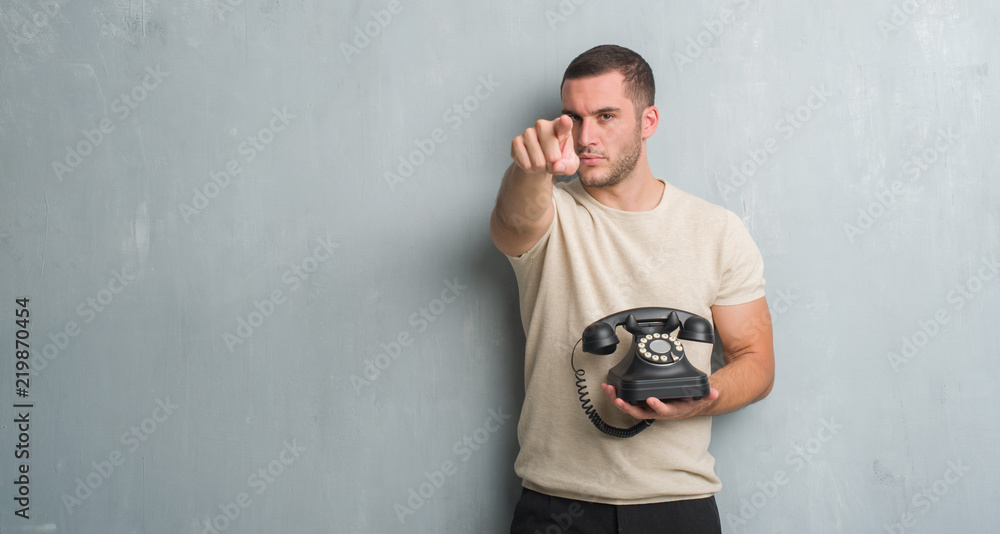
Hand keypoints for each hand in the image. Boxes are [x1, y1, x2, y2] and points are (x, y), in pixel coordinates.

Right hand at [510, 114, 579, 175]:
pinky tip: (532, 162)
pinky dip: (530, 169)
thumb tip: (556, 166)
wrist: (541, 160)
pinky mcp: (516, 141)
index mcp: (560, 127)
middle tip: (551, 162)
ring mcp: (528, 132)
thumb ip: (568, 166)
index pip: (564, 124)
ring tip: (542, 162)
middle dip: (552, 166)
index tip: (565, 120)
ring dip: (541, 168)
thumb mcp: (569, 164)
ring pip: (538, 162)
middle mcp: (543, 125)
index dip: (565, 123)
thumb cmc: (558, 158)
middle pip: (552, 156)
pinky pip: (526, 164)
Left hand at [600, 383, 719, 420]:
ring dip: (617, 399)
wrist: (684, 404)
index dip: (657, 406)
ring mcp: (646, 408)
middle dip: (627, 406)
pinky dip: (616, 394)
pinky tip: (608, 387)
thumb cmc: (688, 401)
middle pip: (638, 412)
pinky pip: (626, 400)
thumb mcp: (699, 397)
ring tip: (608, 390)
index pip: (663, 411)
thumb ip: (706, 394)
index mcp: (670, 410)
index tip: (651, 399)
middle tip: (618, 399)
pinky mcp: (639, 402)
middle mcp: (655, 411)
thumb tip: (713, 393)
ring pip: (629, 407)